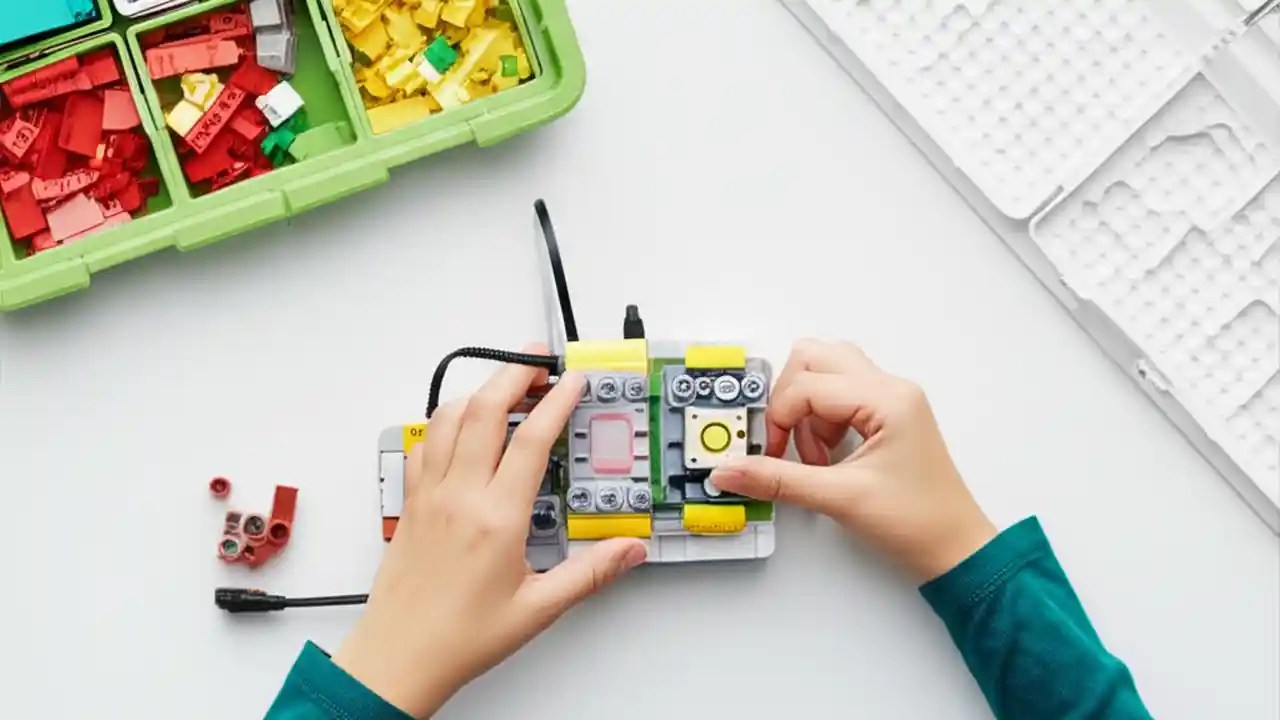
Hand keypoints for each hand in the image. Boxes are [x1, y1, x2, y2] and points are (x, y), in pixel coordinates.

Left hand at [333, 350, 647, 717]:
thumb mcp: (538, 609)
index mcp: (496, 518)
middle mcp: (458, 496)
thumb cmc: (459, 638)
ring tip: (505, 385)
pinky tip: (460, 427)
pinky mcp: (410, 503)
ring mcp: (429, 495)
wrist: (398, 658)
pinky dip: (444, 421)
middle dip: (513, 373)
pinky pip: (424, 443)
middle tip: (538, 361)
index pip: (530, 439)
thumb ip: (589, 573)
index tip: (573, 381)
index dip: (556, 401)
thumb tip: (628, 550)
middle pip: (484, 409)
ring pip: (447, 417)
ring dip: (478, 391)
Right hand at [710, 339, 994, 581]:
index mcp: (888, 399)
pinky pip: (840, 396)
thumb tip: (728, 470)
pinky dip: (822, 420)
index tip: (770, 455)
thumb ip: (777, 480)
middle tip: (787, 442)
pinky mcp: (888, 415)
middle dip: (790, 399)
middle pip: (815, 358)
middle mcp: (892, 388)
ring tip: (816, 454)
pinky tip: (828, 456)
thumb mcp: (840, 499)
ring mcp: (892, 399)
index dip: (779, 418)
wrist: (956, 550)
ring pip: (828, 372)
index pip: (808, 384)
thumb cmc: (916, 523)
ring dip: (807, 408)